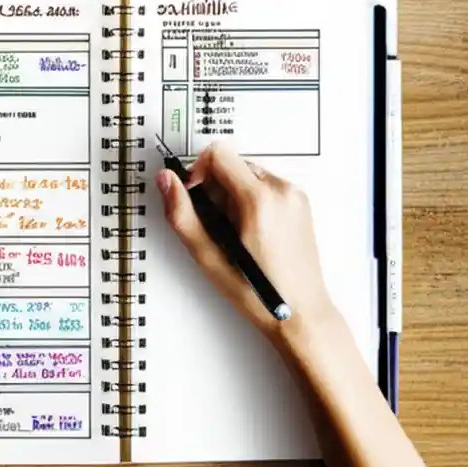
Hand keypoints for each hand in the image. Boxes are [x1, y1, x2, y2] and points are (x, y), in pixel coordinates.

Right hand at [155, 141, 340, 346]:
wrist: (301, 312)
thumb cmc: (259, 292)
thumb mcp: (207, 256)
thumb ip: (181, 213)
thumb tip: (166, 182)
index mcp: (259, 199)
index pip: (218, 153)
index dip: (196, 170)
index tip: (193, 194)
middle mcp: (282, 190)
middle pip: (232, 163)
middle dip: (214, 187)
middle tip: (215, 224)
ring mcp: (294, 196)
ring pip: (247, 173)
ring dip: (231, 194)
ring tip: (233, 232)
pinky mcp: (300, 203)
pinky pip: (264, 185)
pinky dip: (249, 200)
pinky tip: (249, 231)